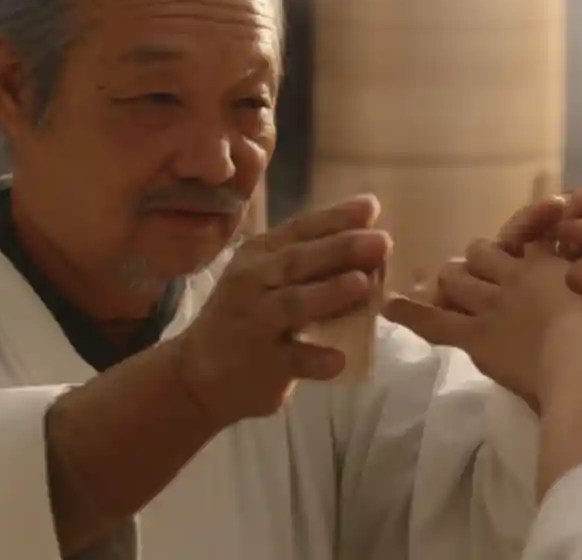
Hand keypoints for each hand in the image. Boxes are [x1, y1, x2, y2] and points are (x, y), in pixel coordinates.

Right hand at [178, 195, 390, 424]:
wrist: (199, 374)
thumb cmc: (249, 315)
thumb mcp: (270, 278)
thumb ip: (313, 259)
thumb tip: (372, 236)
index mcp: (260, 254)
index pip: (300, 230)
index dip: (335, 217)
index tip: (371, 207)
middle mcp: (252, 282)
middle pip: (298, 261)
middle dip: (341, 248)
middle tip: (382, 241)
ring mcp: (255, 323)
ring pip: (293, 304)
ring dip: (328, 294)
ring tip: (362, 284)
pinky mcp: (261, 364)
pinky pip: (292, 359)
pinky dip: (315, 359)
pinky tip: (340, 360)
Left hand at [386, 236, 581, 409]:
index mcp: (555, 259)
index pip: (527, 237)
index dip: (521, 238)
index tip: (519, 243)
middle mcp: (517, 274)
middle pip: (484, 252)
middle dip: (479, 257)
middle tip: (476, 265)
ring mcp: (492, 305)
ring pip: (458, 278)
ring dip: (449, 278)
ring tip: (439, 280)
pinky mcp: (476, 339)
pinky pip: (434, 322)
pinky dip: (409, 313)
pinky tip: (387, 306)